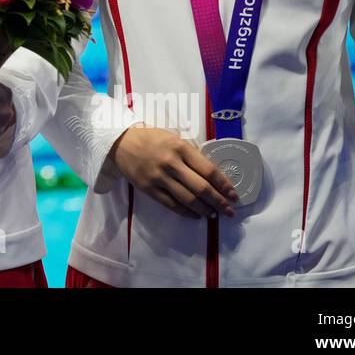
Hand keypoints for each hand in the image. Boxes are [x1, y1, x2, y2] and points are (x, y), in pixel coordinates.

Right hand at [110, 125, 237, 218]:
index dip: (224, 185)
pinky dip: (186, 212)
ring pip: (188, 199)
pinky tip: (196, 215)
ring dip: (205, 209)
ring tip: (214, 214)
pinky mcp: (149, 189)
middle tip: (229, 211)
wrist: (120, 143)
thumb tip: (211, 175)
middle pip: (201, 188)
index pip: (209, 170)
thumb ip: (191, 154)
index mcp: (180, 147)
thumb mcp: (173, 138)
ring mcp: (159, 177)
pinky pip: (172, 204)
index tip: (234, 195)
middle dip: (219, 201)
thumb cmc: (151, 139)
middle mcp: (171, 163)